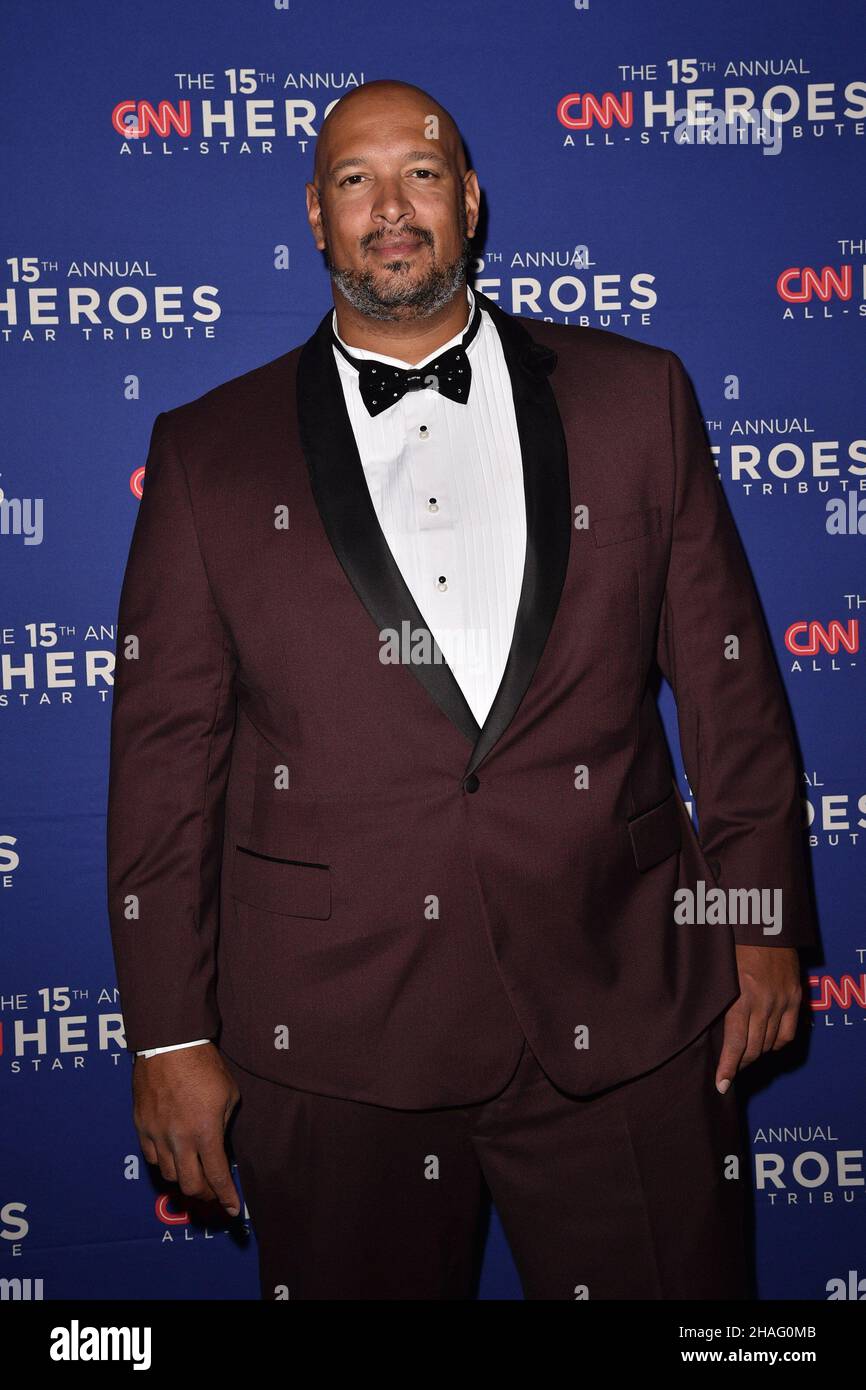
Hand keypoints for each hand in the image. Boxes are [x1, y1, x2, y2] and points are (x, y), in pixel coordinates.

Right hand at [132, 1042, 241, 1216]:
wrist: (169, 1044)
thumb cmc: (204, 1065)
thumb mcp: (229, 1094)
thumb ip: (225, 1123)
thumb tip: (219, 1142)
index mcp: (206, 1132)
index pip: (217, 1177)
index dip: (226, 1197)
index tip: (232, 1207)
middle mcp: (180, 1140)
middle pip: (191, 1186)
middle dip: (206, 1196)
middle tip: (214, 1194)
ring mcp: (157, 1135)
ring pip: (168, 1175)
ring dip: (184, 1179)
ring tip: (194, 1175)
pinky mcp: (142, 1127)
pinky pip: (151, 1158)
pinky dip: (164, 1163)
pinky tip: (173, 1157)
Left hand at [715, 945, 802, 1093]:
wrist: (761, 920)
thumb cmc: (729, 943)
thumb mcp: (717, 972)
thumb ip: (715, 1000)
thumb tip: (707, 1029)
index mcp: (740, 997)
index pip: (735, 1044)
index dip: (727, 1068)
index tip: (721, 1085)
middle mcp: (763, 1002)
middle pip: (753, 1048)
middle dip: (739, 1063)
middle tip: (729, 1069)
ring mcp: (782, 1000)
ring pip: (769, 1043)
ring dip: (756, 1054)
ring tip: (744, 1057)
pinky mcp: (794, 996)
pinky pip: (787, 1033)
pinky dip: (776, 1043)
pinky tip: (766, 1043)